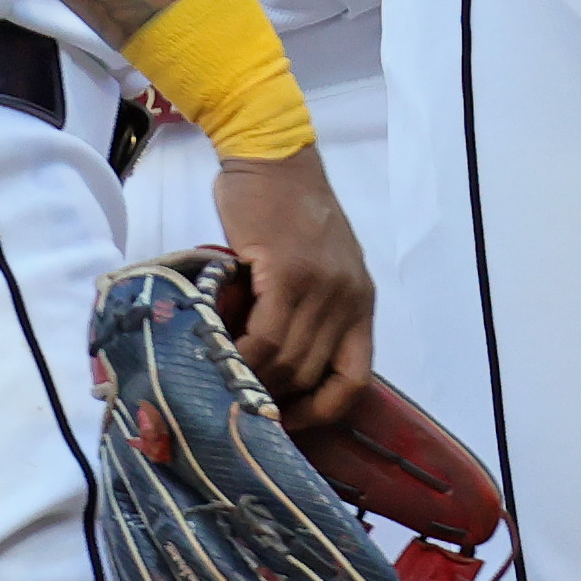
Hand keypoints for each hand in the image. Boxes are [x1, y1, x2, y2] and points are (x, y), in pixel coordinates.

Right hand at [212, 148, 374, 427]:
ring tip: (222, 383)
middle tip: (236, 404)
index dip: (320, 413)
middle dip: (273, 398)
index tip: (284, 423)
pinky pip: (266, 335)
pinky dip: (241, 355)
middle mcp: (350, 299)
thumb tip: (274, 371)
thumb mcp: (318, 267)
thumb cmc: (286, 212)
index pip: (354, 380)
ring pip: (287, 360)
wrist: (273, 157)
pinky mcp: (290, 272)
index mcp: (361, 302)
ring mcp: (323, 286)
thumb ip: (308, 312)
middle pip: (311, 376)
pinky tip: (220, 356)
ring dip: (252, 379)